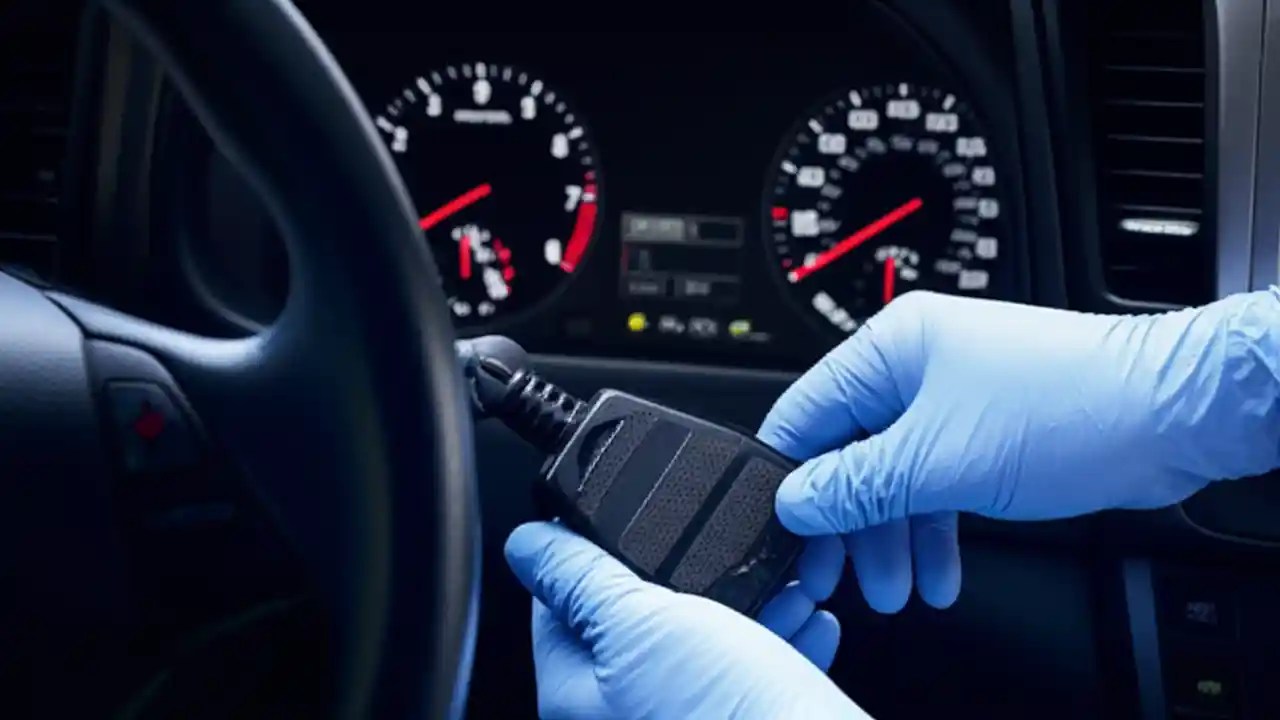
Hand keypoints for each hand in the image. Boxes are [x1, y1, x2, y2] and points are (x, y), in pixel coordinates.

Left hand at [504, 522, 869, 719]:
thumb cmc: (722, 719)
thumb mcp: (637, 623)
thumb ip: (579, 579)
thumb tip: (526, 545)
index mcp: (578, 697)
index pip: (558, 605)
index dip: (589, 553)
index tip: (622, 521)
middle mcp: (625, 715)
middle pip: (639, 617)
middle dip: (686, 574)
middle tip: (712, 546)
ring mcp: (682, 718)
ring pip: (706, 640)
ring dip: (746, 601)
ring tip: (778, 581)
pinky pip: (754, 671)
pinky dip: (781, 638)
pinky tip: (805, 621)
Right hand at [759, 289, 1279, 612]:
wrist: (1171, 414)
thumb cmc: (1068, 405)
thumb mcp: (936, 460)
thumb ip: (856, 486)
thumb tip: (796, 500)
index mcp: (891, 347)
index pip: (807, 412)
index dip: (789, 474)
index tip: (784, 527)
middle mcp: (916, 366)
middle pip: (850, 452)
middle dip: (848, 521)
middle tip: (836, 574)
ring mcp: (953, 399)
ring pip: (895, 476)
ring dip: (893, 537)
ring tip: (894, 588)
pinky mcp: (985, 432)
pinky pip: (936, 483)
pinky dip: (933, 528)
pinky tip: (938, 572)